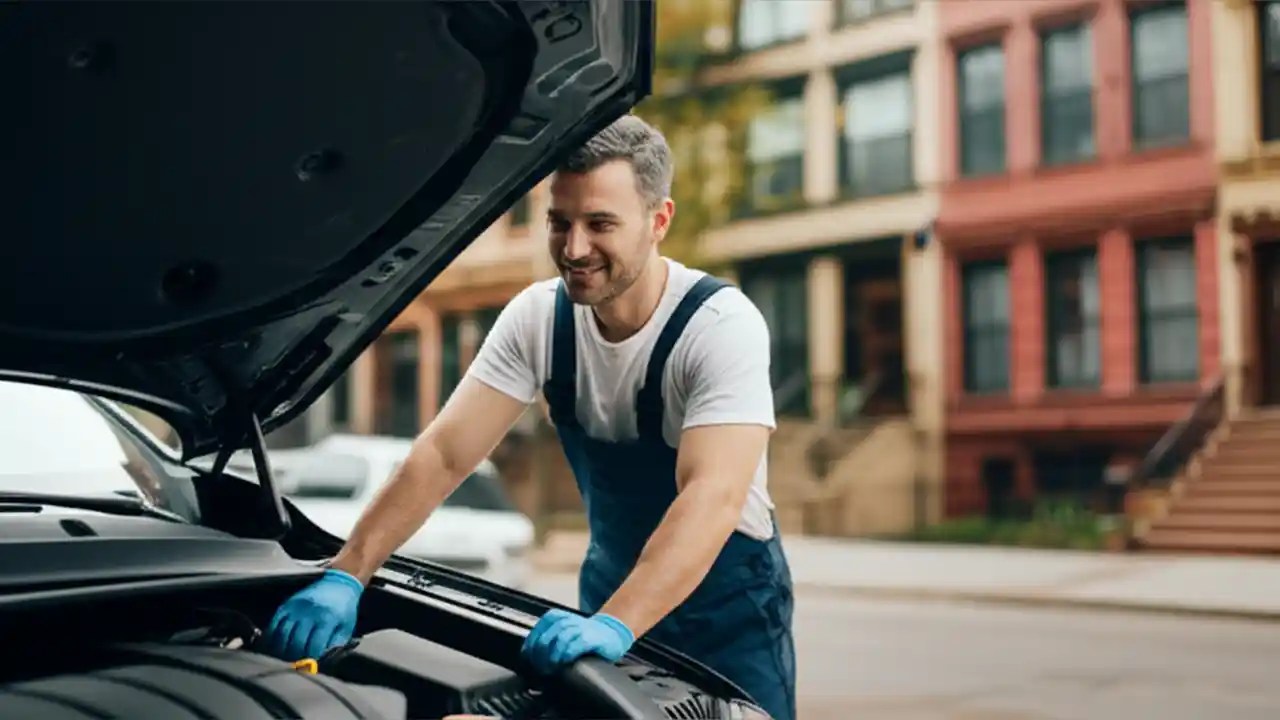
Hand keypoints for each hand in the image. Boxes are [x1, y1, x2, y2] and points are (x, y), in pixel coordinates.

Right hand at [264, 569, 362, 660]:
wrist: (338, 583)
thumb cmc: (344, 608)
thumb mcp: (346, 628)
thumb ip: (335, 646)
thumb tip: (321, 662)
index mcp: (327, 619)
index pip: (313, 647)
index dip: (310, 661)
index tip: (309, 668)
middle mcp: (309, 612)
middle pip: (295, 643)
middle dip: (294, 659)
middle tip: (294, 667)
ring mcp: (296, 607)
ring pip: (281, 635)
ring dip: (280, 651)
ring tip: (283, 660)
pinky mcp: (286, 604)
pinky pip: (273, 624)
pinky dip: (271, 638)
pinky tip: (272, 647)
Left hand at [520, 609, 634, 674]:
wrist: (610, 633)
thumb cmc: (583, 636)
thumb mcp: (562, 632)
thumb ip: (546, 638)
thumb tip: (526, 654)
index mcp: (556, 617)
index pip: (537, 631)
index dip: (531, 648)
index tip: (529, 660)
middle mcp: (567, 620)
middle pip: (546, 638)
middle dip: (540, 656)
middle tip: (541, 668)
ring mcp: (580, 628)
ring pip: (560, 640)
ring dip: (553, 657)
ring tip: (552, 667)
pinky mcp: (592, 638)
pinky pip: (576, 645)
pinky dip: (568, 654)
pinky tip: (565, 661)